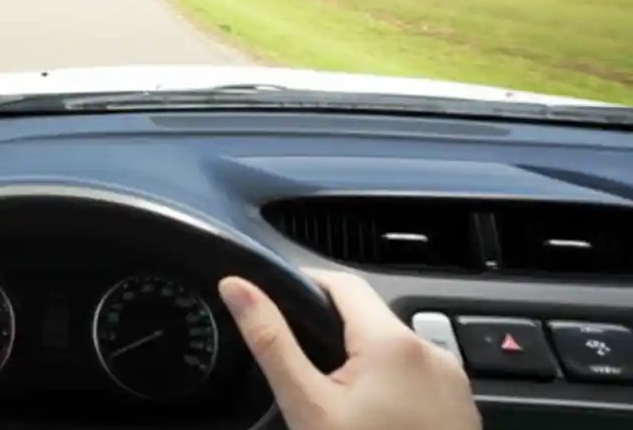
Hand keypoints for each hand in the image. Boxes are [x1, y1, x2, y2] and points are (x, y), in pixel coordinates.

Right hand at [218, 270, 479, 429]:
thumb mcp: (308, 407)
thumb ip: (271, 342)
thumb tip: (237, 288)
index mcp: (391, 342)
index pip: (341, 282)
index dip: (305, 284)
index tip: (276, 300)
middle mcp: (430, 352)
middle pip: (368, 317)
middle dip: (331, 332)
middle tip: (299, 367)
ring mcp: (451, 380)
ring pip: (392, 349)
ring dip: (361, 360)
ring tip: (334, 401)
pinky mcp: (461, 406)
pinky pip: (417, 377)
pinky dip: (390, 385)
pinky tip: (372, 419)